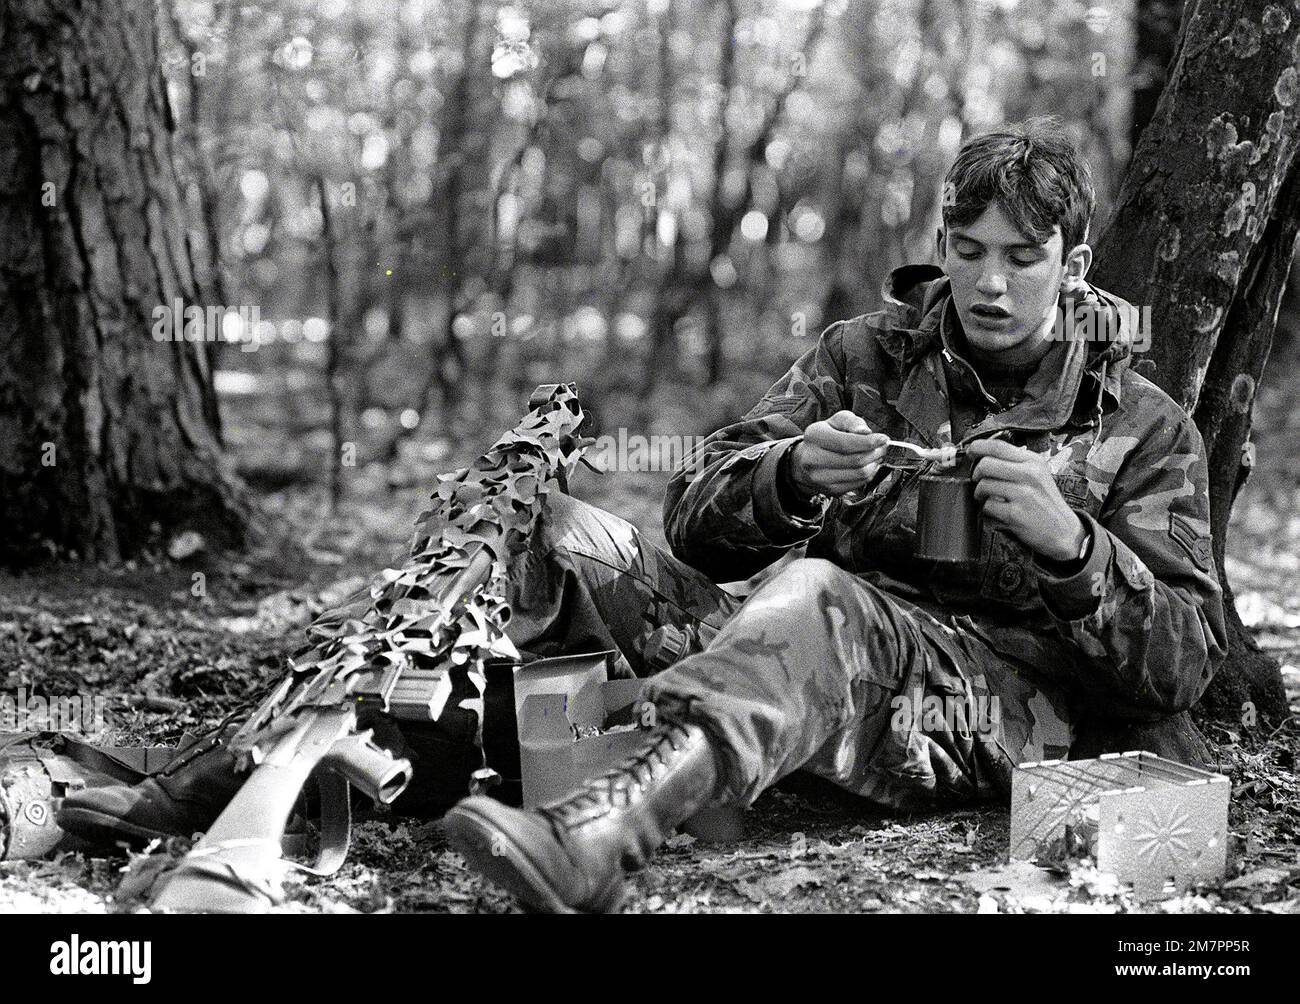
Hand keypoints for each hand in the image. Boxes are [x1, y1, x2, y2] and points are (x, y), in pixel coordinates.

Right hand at [788, 410, 887, 497]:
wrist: (806, 460)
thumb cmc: (826, 436)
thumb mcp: (836, 421)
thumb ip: (852, 422)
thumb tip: (865, 432)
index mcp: (815, 437)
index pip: (846, 443)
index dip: (868, 442)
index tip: (884, 439)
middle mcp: (813, 459)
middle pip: (855, 460)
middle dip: (875, 453)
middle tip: (882, 447)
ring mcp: (820, 478)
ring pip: (859, 474)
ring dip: (874, 464)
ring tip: (876, 455)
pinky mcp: (829, 490)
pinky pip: (858, 484)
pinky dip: (869, 474)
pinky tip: (868, 465)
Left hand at [967, 438, 1086, 561]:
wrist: (1064, 532)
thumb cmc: (1045, 503)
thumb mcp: (1037, 475)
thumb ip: (1014, 464)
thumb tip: (981, 456)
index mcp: (1033, 462)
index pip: (998, 446)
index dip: (977, 447)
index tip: (970, 452)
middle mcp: (1029, 475)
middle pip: (985, 464)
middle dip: (976, 474)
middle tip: (980, 483)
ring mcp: (1023, 494)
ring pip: (983, 486)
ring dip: (980, 495)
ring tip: (990, 500)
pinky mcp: (1016, 514)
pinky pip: (987, 507)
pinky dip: (987, 512)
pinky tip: (998, 515)